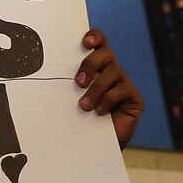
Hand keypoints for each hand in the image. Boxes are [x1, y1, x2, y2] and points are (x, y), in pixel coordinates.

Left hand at [75, 30, 142, 148]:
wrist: (94, 145)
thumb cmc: (81, 119)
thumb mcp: (70, 99)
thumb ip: (67, 85)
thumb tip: (49, 77)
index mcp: (96, 67)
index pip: (99, 43)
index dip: (95, 37)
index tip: (85, 43)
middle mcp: (111, 71)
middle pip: (105, 54)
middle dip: (91, 64)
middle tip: (79, 82)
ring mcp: (124, 83)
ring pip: (113, 73)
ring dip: (96, 89)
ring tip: (85, 105)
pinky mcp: (133, 99)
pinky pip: (122, 91)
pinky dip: (108, 101)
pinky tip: (100, 112)